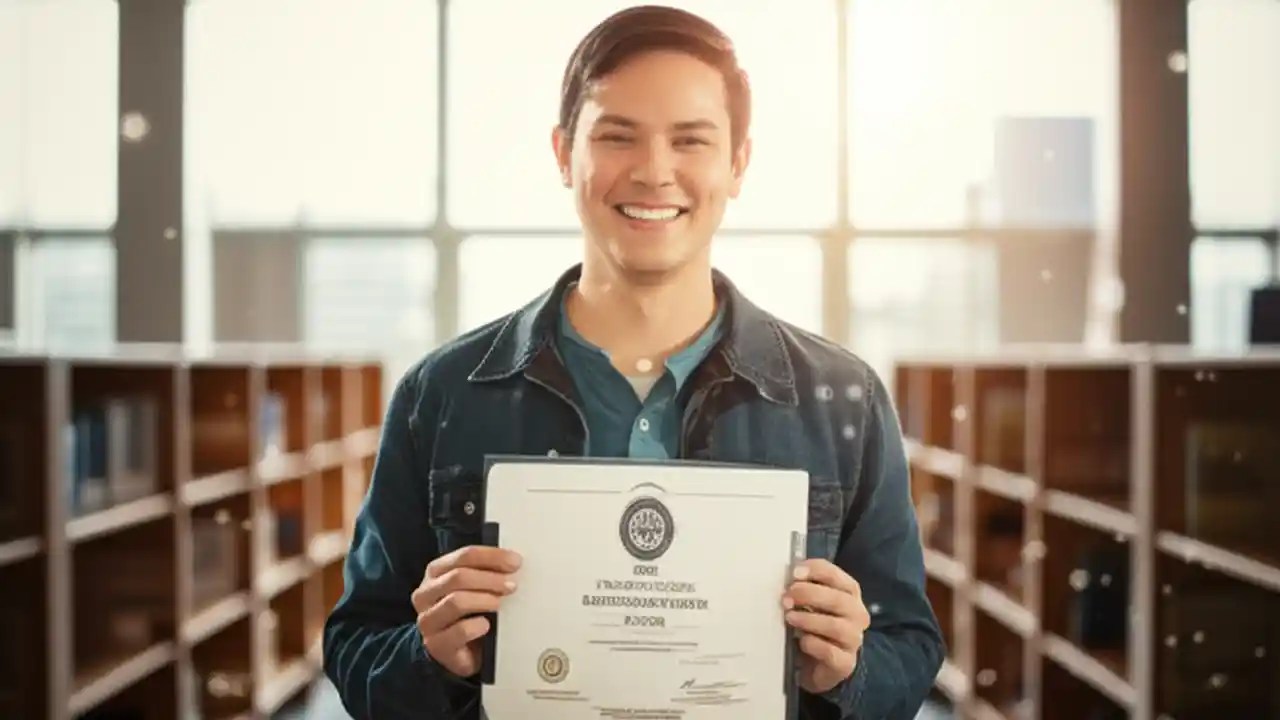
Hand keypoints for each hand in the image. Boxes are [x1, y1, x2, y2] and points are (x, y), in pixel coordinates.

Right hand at [412, 546, 521, 677]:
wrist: (461, 653)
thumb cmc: (470, 614)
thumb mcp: (476, 588)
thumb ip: (488, 572)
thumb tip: (514, 562)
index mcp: (436, 572)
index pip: (464, 556)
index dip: (492, 556)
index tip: (515, 562)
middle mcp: (426, 593)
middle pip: (458, 577)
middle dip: (490, 579)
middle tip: (512, 585)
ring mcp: (428, 620)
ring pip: (456, 601)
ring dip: (484, 600)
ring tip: (501, 604)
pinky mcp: (435, 645)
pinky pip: (459, 631)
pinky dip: (476, 626)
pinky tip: (486, 626)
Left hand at [782, 559, 869, 693]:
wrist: (819, 665)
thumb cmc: (814, 627)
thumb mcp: (809, 604)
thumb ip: (802, 589)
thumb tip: (786, 578)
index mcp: (849, 593)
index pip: (836, 575)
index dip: (815, 571)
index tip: (794, 573)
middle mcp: (857, 614)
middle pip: (838, 599)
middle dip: (809, 595)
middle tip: (786, 598)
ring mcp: (854, 639)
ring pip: (835, 626)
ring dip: (809, 620)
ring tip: (790, 618)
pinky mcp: (846, 663)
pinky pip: (830, 652)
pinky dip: (813, 644)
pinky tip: (801, 642)